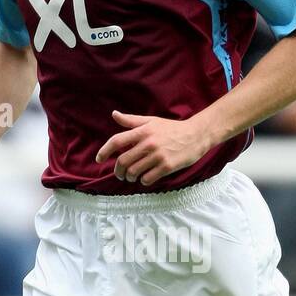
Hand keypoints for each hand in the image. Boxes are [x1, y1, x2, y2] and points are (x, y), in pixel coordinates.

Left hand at [95, 111, 210, 185]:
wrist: (196, 135)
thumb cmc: (172, 129)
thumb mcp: (152, 121)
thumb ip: (132, 121)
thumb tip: (114, 115)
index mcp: (143, 131)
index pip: (117, 141)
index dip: (104, 151)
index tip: (99, 159)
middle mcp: (148, 143)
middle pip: (123, 161)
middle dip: (118, 171)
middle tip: (120, 174)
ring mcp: (158, 156)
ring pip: (134, 172)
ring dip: (130, 177)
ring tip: (133, 176)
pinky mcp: (167, 166)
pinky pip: (147, 178)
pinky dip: (143, 180)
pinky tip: (145, 178)